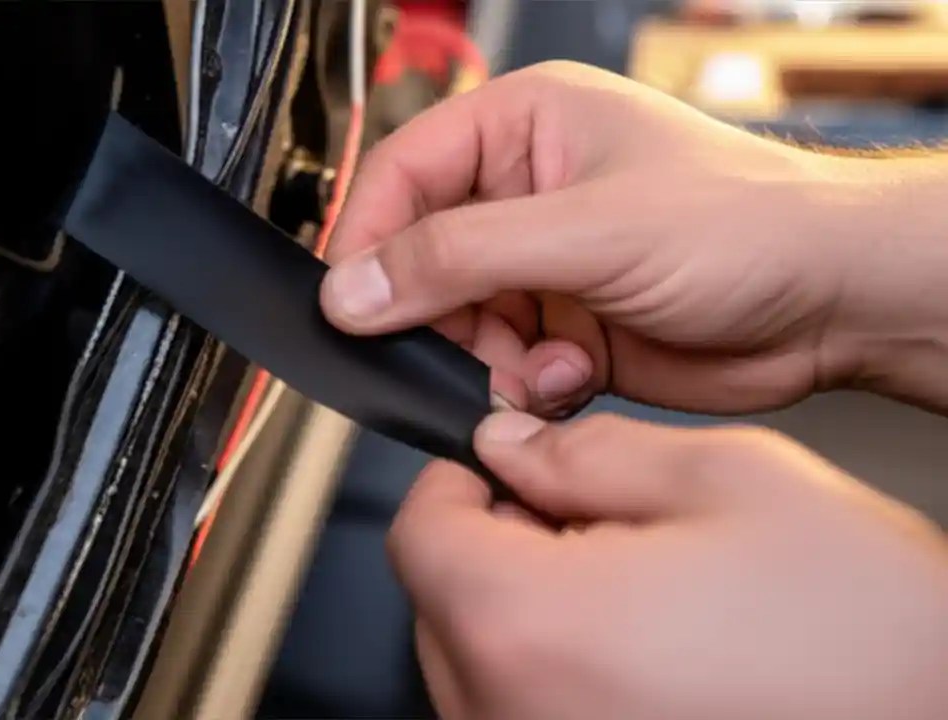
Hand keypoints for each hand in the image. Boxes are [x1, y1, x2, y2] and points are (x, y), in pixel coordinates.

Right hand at [319, 61, 926, 415]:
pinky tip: (573, 376)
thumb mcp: (586, 230)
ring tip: (538, 367)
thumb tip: (356, 287)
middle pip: (422, 261)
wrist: (834, 302)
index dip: (368, 239)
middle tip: (463, 349)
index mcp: (524, 128)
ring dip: (487, 361)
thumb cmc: (746, 223)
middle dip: (438, 318)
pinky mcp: (567, 329)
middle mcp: (527, 195)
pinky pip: (502, 367)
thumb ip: (458, 258)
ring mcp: (546, 266)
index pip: (403, 176)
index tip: (349, 302)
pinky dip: (524, 385)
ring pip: (459, 325)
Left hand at [391, 413, 947, 719]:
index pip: (417, 533)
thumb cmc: (868, 636)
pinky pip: (522, 711)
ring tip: (640, 592)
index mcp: (527, 625)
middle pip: (441, 599)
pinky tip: (649, 652)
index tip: (501, 465)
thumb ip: (586, 453)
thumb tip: (510, 446)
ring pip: (478, 660)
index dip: (457, 480)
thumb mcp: (728, 480)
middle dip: (499, 543)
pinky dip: (558, 670)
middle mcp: (510, 714)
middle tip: (591, 520)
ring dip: (531, 609)